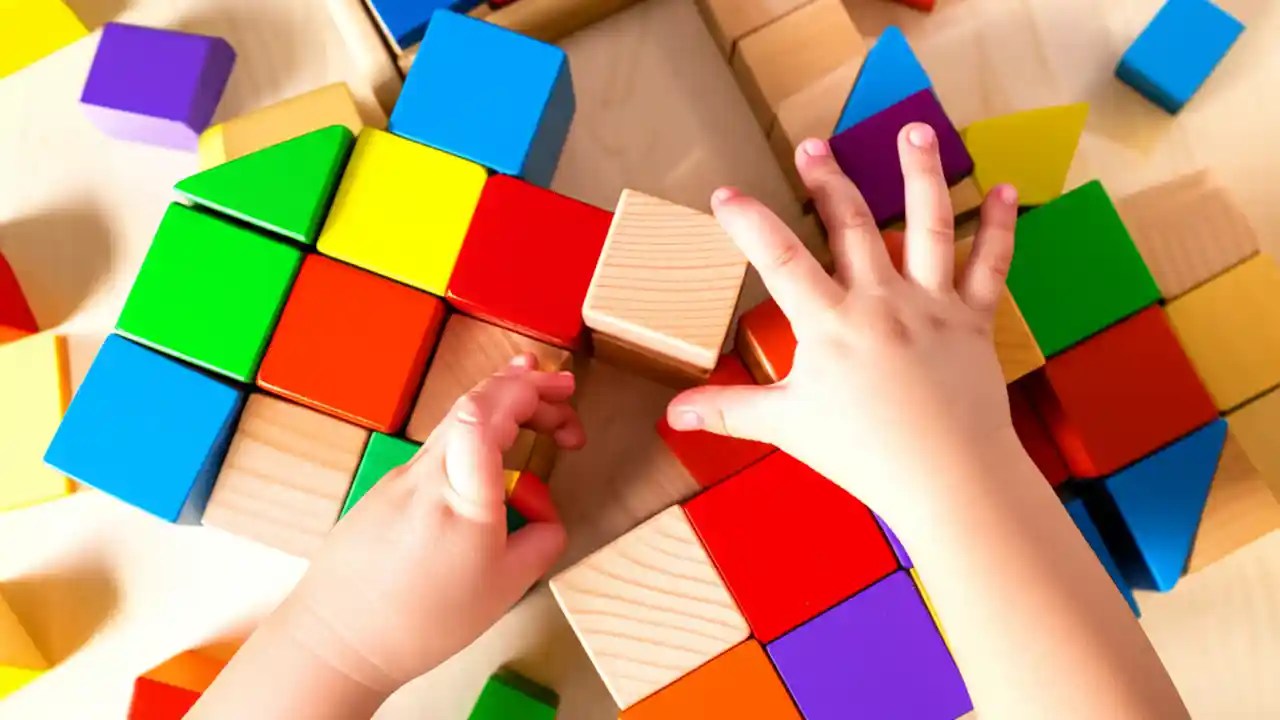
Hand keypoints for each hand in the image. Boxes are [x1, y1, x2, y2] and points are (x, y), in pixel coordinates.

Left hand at [273, 355, 583, 693]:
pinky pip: (443, 448)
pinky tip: (496, 458)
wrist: (339, 640)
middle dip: (528, 388)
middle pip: (476, 401)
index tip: (561, 394)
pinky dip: (478, 439)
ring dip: (503, 407)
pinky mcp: (391, 487)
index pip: (482, 414)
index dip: (524, 391)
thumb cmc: (419, 621)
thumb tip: (546, 517)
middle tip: (566, 394)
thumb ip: (540, 541)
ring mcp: (404, 475)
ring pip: (458, 420)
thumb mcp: (506, 588)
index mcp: (461, 497)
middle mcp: (428, 474)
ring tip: (539, 408)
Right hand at [666, 123, 1026, 525]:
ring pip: (926, 225)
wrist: (950, 479)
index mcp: (831, 325)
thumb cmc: (864, 455)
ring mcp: (932, 305)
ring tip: (914, 130)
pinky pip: (990, 265)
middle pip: (852, 224)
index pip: (780, 260)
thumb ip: (729, 412)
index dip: (749, 222)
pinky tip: (1003, 190)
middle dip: (828, 180)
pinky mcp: (973, 320)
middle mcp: (882, 302)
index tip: (726, 194)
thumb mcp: (787, 427)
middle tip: (813, 145)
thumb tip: (673, 416)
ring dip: (919, 174)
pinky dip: (999, 227)